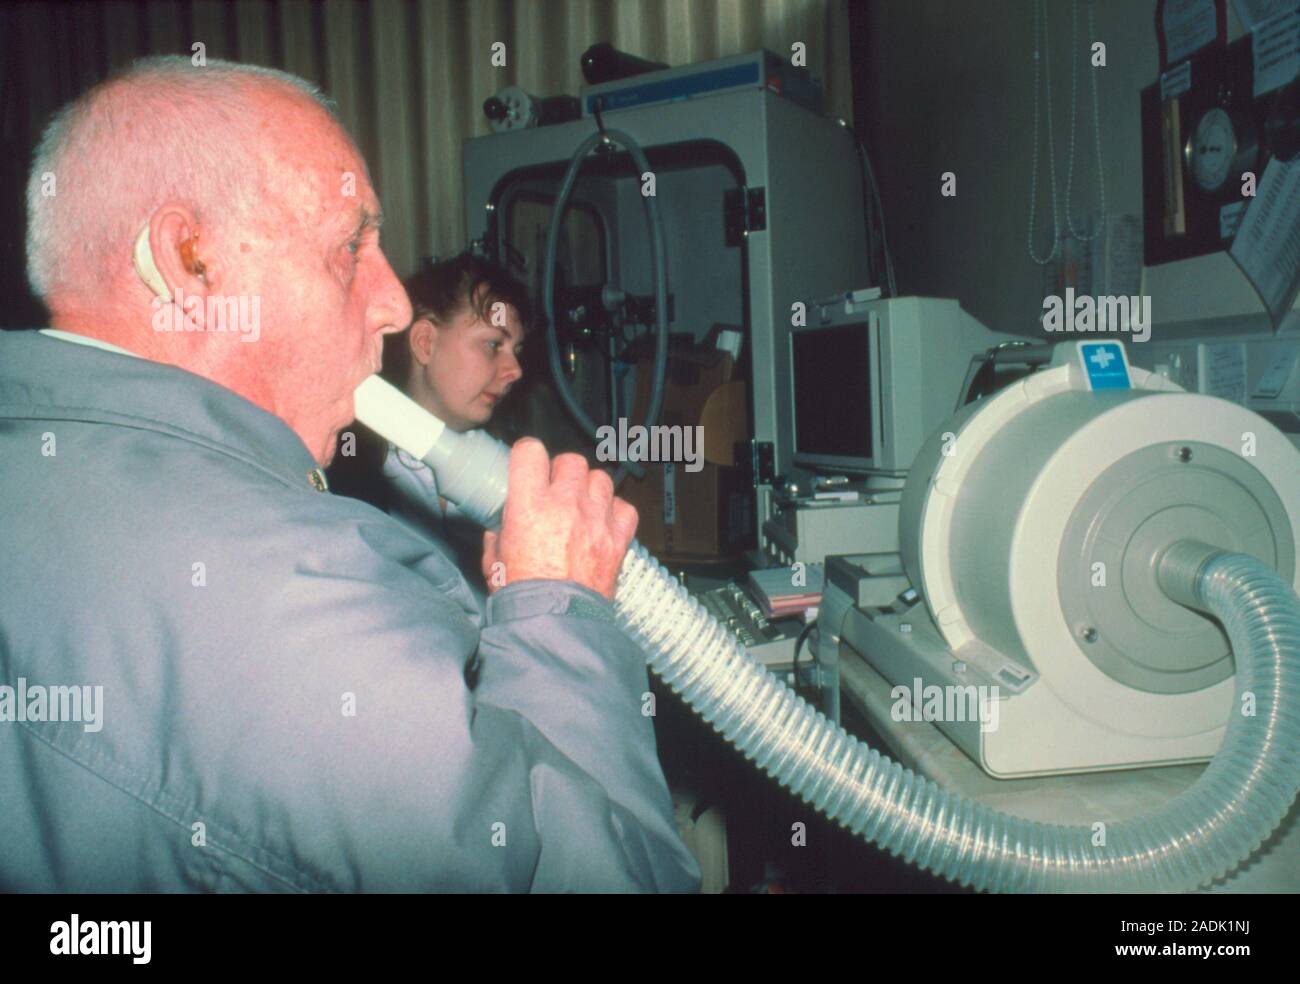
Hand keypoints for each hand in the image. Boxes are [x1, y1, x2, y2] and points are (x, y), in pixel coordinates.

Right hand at [482, 438, 637, 599]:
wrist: (555, 624)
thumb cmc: (523, 596)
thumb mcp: (494, 559)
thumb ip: (498, 533)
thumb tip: (500, 525)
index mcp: (530, 505)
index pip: (531, 452)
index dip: (528, 456)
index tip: (528, 465)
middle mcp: (566, 504)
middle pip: (571, 461)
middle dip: (562, 473)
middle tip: (555, 491)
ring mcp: (596, 519)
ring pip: (600, 479)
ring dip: (590, 489)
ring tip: (581, 506)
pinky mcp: (617, 538)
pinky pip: (624, 508)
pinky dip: (615, 512)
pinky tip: (603, 522)